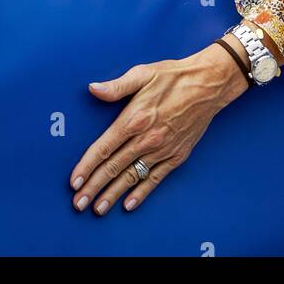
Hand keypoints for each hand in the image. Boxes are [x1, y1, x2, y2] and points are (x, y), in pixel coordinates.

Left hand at [70, 44, 247, 215]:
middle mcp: (147, 138)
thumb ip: (116, 86)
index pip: (103, 148)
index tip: (74, 182)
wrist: (209, 84)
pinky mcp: (177, 156)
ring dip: (113, 194)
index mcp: (135, 118)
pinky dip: (141, 193)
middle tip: (79, 203)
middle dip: (94, 187)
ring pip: (132, 177)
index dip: (86, 166)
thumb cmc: (174, 76)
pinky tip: (129, 204)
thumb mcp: (143, 73)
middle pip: (114, 167)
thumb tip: (92, 89)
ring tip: (98, 209)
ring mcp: (162, 150)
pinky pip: (155, 178)